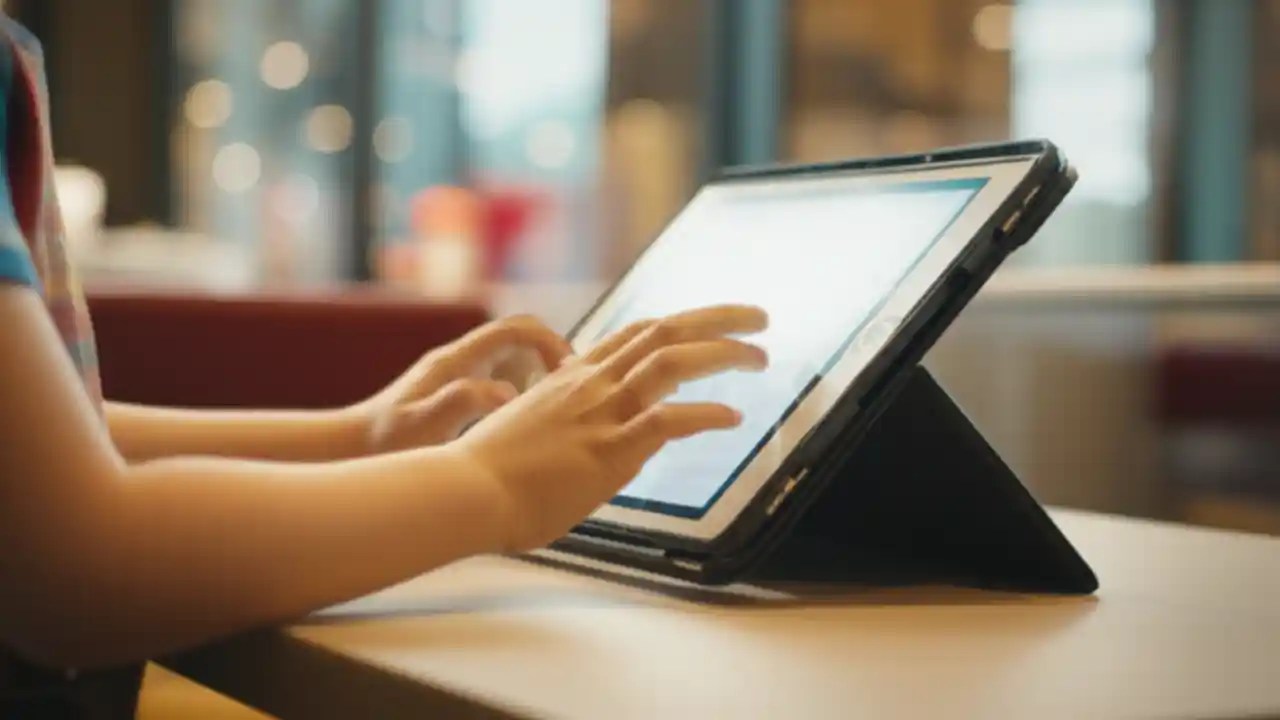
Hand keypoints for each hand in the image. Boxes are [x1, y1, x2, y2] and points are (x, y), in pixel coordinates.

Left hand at [352, 316, 572, 453]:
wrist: (347, 449)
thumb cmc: (383, 443)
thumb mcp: (422, 426)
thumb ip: (462, 403)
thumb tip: (507, 394)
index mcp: (456, 360)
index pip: (515, 328)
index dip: (549, 341)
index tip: (569, 372)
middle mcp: (459, 360)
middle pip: (519, 336)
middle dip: (552, 353)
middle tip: (575, 389)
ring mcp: (457, 375)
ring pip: (512, 359)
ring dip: (539, 374)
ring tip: (560, 408)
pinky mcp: (455, 394)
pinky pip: (500, 380)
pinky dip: (523, 392)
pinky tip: (528, 427)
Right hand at [453, 304, 769, 551]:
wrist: (464, 491)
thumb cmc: (486, 475)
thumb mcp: (529, 431)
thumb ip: (563, 423)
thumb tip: (584, 436)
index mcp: (571, 377)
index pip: (635, 334)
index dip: (678, 325)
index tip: (708, 325)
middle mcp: (590, 383)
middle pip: (663, 330)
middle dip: (718, 319)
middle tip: (757, 318)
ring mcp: (601, 413)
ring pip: (672, 360)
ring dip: (724, 353)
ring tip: (759, 356)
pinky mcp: (609, 450)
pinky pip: (668, 420)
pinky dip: (706, 414)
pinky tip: (732, 418)